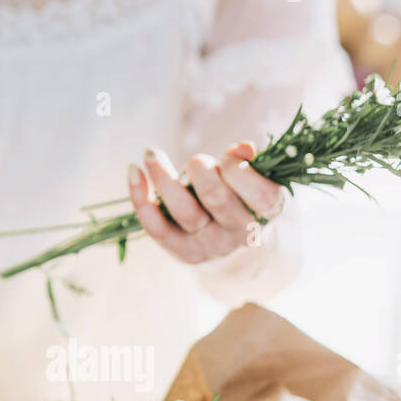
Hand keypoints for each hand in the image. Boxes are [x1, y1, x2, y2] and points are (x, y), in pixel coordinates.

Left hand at [126, 141, 286, 264]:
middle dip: (200, 168)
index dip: (240, 169)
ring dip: (163, 177)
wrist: (236, 252)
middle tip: (195, 161)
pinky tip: (133, 171)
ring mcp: (210, 246)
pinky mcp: (183, 253)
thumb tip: (242, 148)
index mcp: (266, 214)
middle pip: (216, 198)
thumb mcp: (255, 183)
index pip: (261, 195)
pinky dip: (140, 197)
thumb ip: (249, 163)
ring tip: (151, 154)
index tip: (227, 157)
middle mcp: (241, 234)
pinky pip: (156, 227)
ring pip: (184, 211)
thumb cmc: (243, 202)